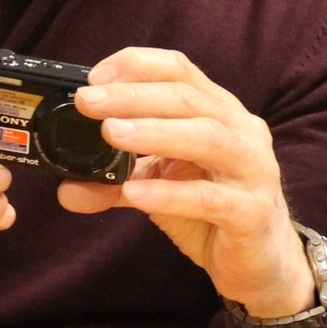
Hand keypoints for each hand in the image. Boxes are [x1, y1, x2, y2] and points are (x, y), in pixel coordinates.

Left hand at [57, 47, 315, 317]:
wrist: (261, 261)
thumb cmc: (212, 211)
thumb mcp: (160, 187)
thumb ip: (116, 182)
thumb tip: (66, 186)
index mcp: (220, 112)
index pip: (181, 70)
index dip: (138, 66)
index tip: (94, 77)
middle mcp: (242, 130)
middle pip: (189, 98)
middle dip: (135, 96)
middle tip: (88, 101)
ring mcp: (253, 168)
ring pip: (208, 138)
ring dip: (156, 132)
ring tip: (112, 134)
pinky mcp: (252, 210)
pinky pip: (210, 197)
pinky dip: (170, 193)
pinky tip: (135, 194)